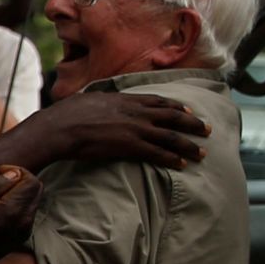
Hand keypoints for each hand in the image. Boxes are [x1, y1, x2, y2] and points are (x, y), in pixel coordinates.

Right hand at [0, 165, 43, 263]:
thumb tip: (13, 173)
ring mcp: (25, 230)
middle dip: (18, 182)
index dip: (15, 172)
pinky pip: (27, 212)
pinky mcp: (22, 236)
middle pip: (36, 189)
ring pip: (32, 200)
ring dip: (17, 194)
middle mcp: (25, 220)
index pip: (31, 180)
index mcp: (13, 210)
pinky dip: (16, 206)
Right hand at [5, 91, 208, 171]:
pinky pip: (158, 153)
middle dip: (192, 124)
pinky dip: (172, 158)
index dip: (176, 107)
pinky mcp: (130, 146)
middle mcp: (134, 112)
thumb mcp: (85, 99)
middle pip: (172, 117)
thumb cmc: (63, 115)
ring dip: (188, 145)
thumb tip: (96, 101)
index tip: (187, 111)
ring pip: (171, 137)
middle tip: (207, 130)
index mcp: (123, 100)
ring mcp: (134, 128)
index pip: (157, 101)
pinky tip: (182, 164)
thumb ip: (99, 100)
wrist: (57, 128)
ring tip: (202, 153)